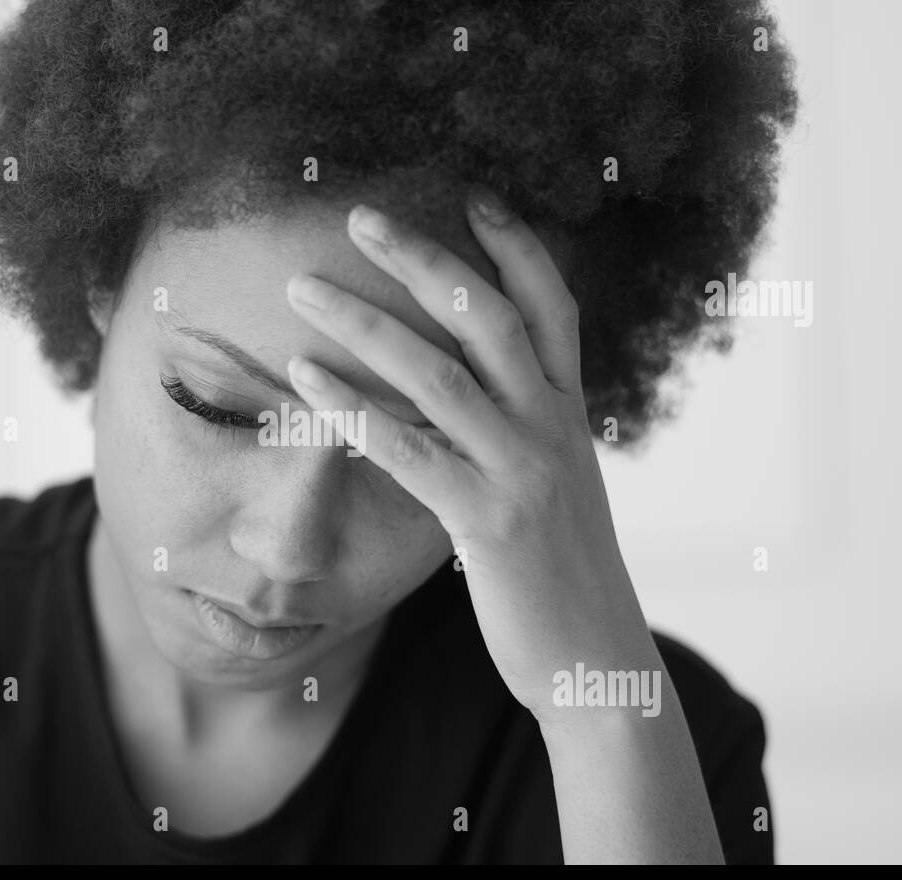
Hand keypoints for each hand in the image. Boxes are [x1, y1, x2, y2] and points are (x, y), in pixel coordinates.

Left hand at [284, 189, 659, 721]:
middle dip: (423, 257)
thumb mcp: (556, 485)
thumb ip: (521, 431)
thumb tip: (466, 393)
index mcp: (569, 414)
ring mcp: (522, 472)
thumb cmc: (561, 574)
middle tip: (359, 215)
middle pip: (490, 317)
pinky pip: (408, 450)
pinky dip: (352, 406)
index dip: (516, 246)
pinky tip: (305, 379)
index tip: (473, 196)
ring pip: (439, 373)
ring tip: (303, 289)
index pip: (554, 307)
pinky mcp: (488, 523)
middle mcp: (552, 429)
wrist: (598, 660)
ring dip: (364, 321)